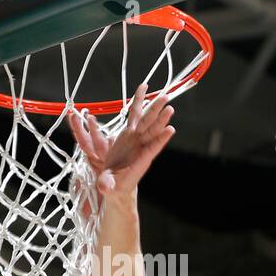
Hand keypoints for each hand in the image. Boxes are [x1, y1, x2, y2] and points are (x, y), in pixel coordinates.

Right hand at [67, 82, 175, 196]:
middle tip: (169, 105)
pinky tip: (144, 88)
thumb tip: (104, 187)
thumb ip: (107, 184)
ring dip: (154, 107)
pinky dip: (138, 101)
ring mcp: (136, 137)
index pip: (152, 149)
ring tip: (164, 95)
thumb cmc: (114, 185)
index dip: (160, 140)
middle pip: (151, 130)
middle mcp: (141, 146)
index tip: (170, 130)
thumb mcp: (109, 187)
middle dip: (160, 118)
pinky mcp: (129, 132)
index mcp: (140, 160)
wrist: (117, 182)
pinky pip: (134, 114)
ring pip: (146, 119)